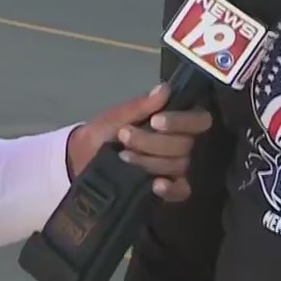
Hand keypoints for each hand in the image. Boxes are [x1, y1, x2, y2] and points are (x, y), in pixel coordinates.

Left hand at [65, 83, 212, 201]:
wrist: (82, 161)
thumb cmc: (103, 133)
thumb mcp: (117, 116)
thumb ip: (141, 105)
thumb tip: (165, 89)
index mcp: (173, 122)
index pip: (199, 120)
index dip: (181, 121)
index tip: (155, 121)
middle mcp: (180, 144)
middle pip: (185, 145)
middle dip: (152, 142)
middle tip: (124, 137)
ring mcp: (175, 169)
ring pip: (179, 166)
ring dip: (149, 161)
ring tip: (123, 157)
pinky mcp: (168, 191)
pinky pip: (181, 191)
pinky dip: (170, 189)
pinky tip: (155, 184)